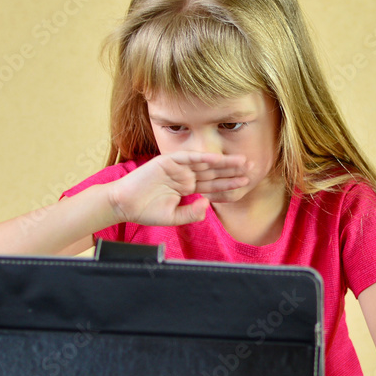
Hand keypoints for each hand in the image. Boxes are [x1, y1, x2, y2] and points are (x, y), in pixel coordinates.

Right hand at [106, 152, 250, 225]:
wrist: (123, 205)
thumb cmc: (146, 211)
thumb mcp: (173, 217)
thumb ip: (191, 213)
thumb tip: (207, 204)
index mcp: (188, 188)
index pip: (213, 186)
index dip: (229, 184)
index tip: (246, 183)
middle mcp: (185, 176)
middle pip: (213, 173)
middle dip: (232, 171)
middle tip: (252, 167)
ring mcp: (177, 168)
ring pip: (204, 164)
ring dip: (223, 162)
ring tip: (241, 162)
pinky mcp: (166, 161)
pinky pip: (187, 158)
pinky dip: (201, 158)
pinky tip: (216, 159)